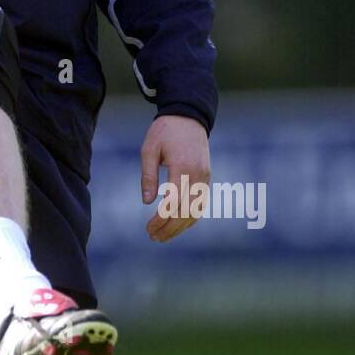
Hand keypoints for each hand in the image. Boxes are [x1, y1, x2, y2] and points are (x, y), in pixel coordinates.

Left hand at [140, 115, 210, 242]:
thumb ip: (148, 176)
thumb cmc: (165, 132)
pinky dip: (190, 218)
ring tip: (163, 236)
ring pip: (196, 211)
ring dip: (180, 227)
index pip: (173, 203)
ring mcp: (205, 178)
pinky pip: (201, 204)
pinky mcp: (207, 178)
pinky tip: (177, 225)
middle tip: (153, 237)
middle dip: (170, 228)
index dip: (161, 219)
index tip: (149, 228)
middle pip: (186, 212)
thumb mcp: (149, 149)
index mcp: (182, 168)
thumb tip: (147, 202)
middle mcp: (197, 176)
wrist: (189, 117)